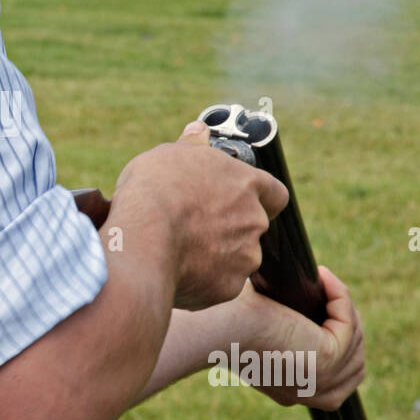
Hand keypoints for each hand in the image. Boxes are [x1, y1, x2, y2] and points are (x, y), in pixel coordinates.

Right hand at [110, 121, 288, 311]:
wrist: (144, 238)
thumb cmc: (155, 189)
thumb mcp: (169, 155)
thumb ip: (192, 146)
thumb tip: (199, 131)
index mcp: (247, 184)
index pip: (275, 193)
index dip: (261, 199)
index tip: (241, 201)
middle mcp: (254, 221)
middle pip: (251, 228)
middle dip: (228, 230)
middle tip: (194, 227)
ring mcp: (245, 257)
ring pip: (235, 259)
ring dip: (215, 256)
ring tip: (179, 250)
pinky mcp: (228, 288)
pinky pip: (218, 284)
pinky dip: (201, 281)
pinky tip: (175, 270)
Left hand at [228, 267, 365, 409]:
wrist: (218, 323)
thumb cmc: (232, 320)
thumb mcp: (269, 332)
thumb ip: (293, 331)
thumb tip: (314, 305)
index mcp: (297, 391)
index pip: (343, 374)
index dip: (343, 338)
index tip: (330, 305)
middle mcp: (313, 395)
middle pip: (355, 359)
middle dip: (347, 321)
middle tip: (328, 289)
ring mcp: (322, 382)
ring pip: (355, 340)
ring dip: (343, 306)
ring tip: (323, 280)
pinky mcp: (325, 360)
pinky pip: (348, 324)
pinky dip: (340, 297)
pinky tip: (323, 277)